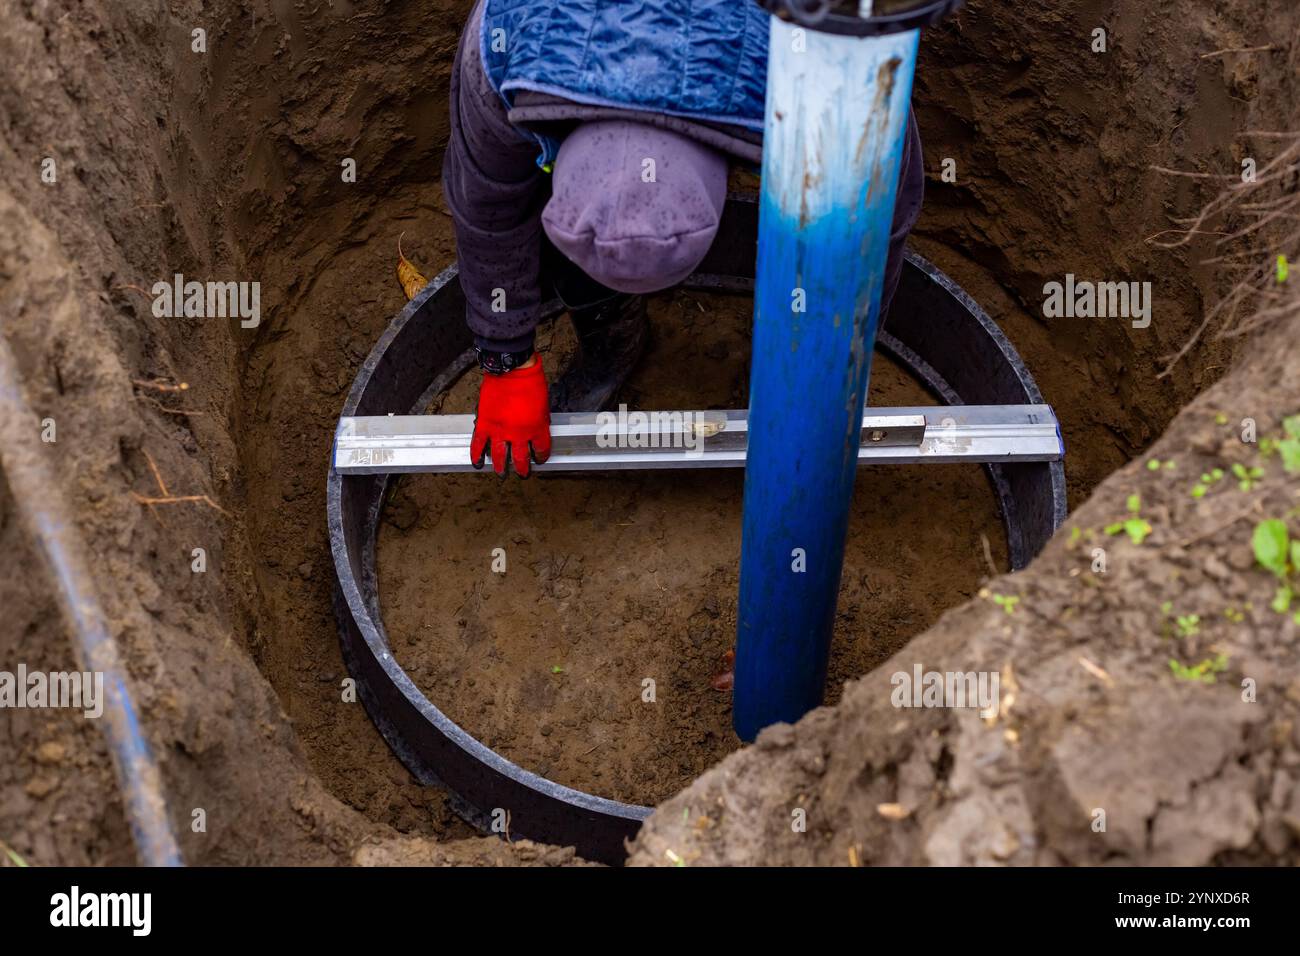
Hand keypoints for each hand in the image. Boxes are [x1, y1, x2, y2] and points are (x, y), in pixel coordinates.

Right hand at [470, 354, 551, 476]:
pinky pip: (478, 444)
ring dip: (501, 467)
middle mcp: (519, 435)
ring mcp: (500, 431)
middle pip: (521, 459)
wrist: (512, 370)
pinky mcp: (485, 424)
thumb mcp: (544, 406)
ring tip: (502, 474)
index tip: (540, 459)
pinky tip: (478, 463)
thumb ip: (540, 422)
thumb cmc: (531, 384)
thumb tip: (537, 431)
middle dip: (522, 469)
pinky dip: (476, 455)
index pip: (541, 450)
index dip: (541, 457)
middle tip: (522, 474)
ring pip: (500, 456)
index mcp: (537, 430)